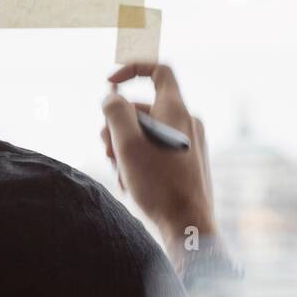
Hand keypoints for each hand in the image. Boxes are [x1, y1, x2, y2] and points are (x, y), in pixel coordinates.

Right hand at [101, 63, 214, 264]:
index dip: (131, 69)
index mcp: (176, 110)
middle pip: (145, 108)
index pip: (158, 69)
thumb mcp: (126, 143)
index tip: (109, 84)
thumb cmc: (158, 185)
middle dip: (118, 124)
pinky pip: (158, 151)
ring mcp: (191, 143)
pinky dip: (140, 160)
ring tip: (120, 173)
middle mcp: (187, 122)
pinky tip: (132, 185)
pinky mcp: (189, 164)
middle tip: (106, 148)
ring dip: (126, 146)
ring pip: (148, 132)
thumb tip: (111, 97)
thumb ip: (115, 112)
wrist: (188, 226)